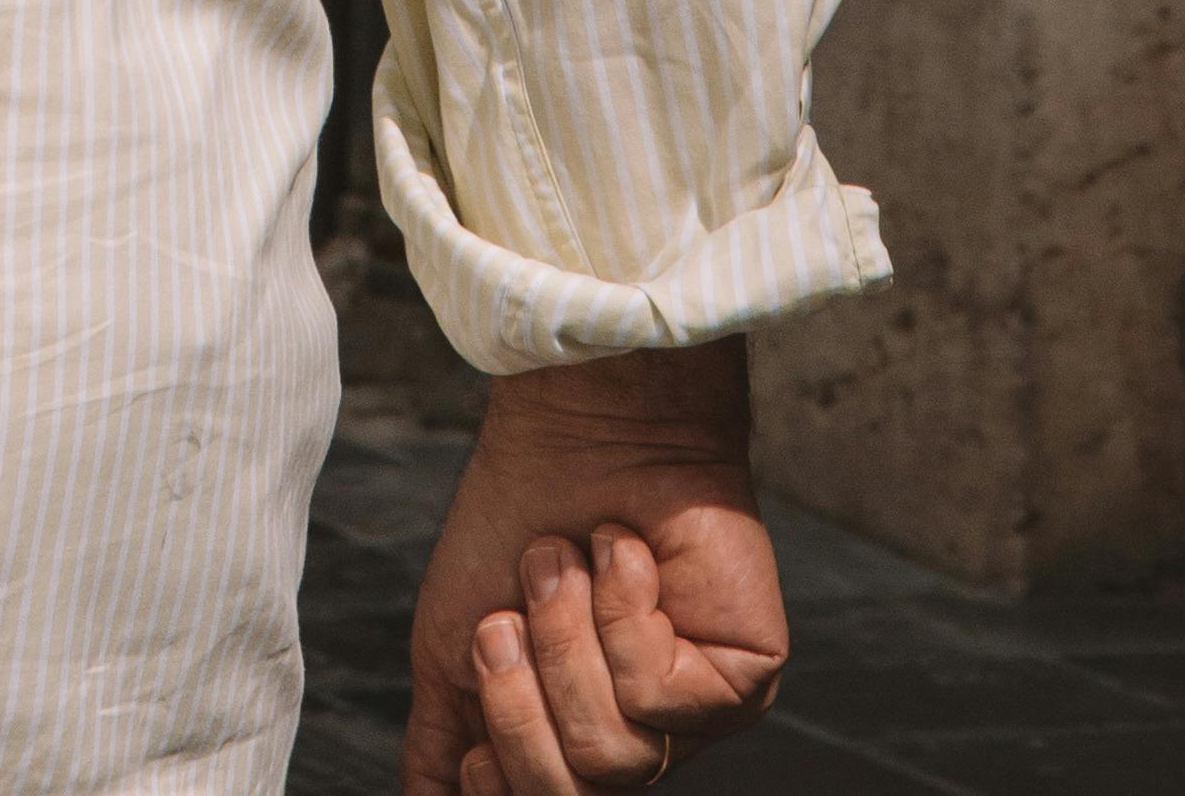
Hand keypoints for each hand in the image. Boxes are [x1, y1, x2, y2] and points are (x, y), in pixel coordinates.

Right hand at [405, 347, 786, 795]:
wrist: (581, 425)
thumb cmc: (519, 519)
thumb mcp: (454, 638)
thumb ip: (442, 736)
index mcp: (571, 736)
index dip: (502, 778)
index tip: (471, 740)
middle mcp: (636, 740)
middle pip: (572, 793)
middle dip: (520, 703)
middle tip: (503, 622)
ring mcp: (693, 716)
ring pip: (615, 754)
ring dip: (568, 639)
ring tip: (565, 562)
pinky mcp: (742, 679)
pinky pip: (662, 698)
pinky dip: (625, 613)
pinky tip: (627, 554)